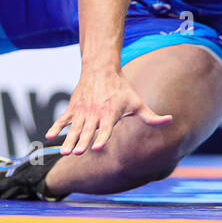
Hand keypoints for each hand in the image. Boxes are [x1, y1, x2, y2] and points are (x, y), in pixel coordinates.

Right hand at [48, 65, 171, 154]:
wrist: (102, 69)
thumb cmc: (122, 89)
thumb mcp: (138, 103)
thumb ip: (151, 117)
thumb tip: (170, 120)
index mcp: (111, 113)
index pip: (106, 128)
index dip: (101, 138)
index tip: (96, 148)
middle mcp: (95, 112)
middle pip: (88, 131)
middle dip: (82, 142)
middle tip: (77, 153)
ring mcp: (83, 110)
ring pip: (74, 128)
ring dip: (68, 140)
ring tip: (64, 153)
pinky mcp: (73, 107)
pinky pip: (63, 119)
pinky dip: (56, 127)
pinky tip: (50, 137)